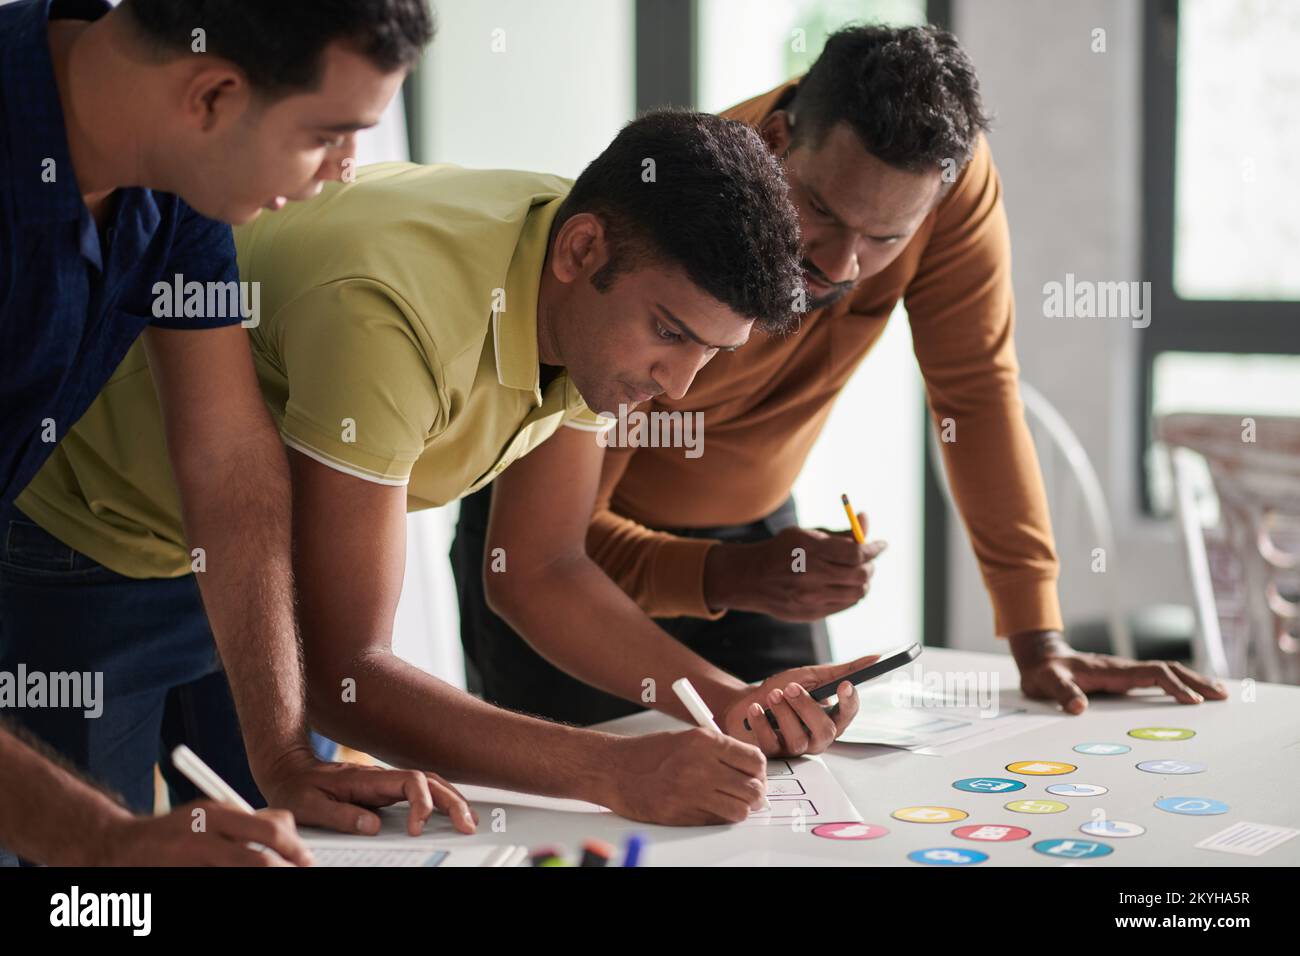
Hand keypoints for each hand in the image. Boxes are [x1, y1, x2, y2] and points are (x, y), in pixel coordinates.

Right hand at [91, 802, 307, 866]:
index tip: (304, 858)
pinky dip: (240, 885)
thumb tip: (286, 834)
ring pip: (244, 872)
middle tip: (298, 873)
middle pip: (259, 859)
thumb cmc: (171, 833)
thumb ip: (243, 821)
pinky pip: (221, 883)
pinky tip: (244, 885)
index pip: (270, 828)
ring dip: (266, 878)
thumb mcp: (208, 815)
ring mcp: (190, 859)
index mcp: (215, 812)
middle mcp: (203, 835)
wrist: (115, 846)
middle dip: (286, 870)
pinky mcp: (183, 876)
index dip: (293, 847)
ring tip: (277, 879)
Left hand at [257, 746, 477, 836]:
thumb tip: (373, 826)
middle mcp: (382, 778)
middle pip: (431, 781)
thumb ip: (340, 815)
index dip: (422, 803)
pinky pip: (422, 791)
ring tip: (469, 821)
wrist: (289, 769)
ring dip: (452, 799)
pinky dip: (441, 801)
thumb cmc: (297, 787)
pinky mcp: (386, 791)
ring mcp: (386, 783)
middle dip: (453, 801)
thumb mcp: (309, 806)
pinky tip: (450, 813)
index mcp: (367, 779)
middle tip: (468, 825)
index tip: (416, 830)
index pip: (410, 782)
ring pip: (431, 784)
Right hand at [602, 728, 766, 824]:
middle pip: (752, 788)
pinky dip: (720, 817)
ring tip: (730, 801)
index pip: (755, 760)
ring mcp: (693, 793)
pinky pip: (718, 821)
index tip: (756, 774)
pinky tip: (710, 807)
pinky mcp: (684, 814)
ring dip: (740, 808)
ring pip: (740, 810)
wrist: (615, 770)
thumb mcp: (688, 738)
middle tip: (749, 792)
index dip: (759, 770)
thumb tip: (751, 769)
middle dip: (755, 792)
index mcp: (705, 741)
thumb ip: (720, 751)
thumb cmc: (649, 753)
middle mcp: (702, 766)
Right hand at [703, 514, 885, 619]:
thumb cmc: (783, 551)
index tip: (881, 545)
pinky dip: (852, 594)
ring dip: (864, 582)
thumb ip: (839, 532)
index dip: (874, 548)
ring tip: (858, 573)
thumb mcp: (807, 534)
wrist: (750, 578)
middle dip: (871, 566)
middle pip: (860, 575)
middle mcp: (811, 575)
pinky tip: (845, 585)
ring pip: (857, 593)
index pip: (856, 552)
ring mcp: (811, 598)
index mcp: (810, 549)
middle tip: (869, 560)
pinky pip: (845, 605)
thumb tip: (866, 521)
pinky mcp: (811, 614)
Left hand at [719, 655, 875, 755]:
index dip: (849, 701)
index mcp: (831, 718)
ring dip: (783, 712)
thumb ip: (841, 671)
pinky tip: (757, 708)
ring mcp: (795, 749)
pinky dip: (762, 722)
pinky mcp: (773, 755)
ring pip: (798, 738)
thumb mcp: (810, 676)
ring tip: (772, 694)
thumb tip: (875, 657)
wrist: (744, 703)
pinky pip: (771, 743)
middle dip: (807, 707)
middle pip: (825, 731)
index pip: (849, 713)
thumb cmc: (781, 690)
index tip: (845, 685)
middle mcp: (817, 738)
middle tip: (791, 687)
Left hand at [1010, 631, 1228, 713]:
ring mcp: (1126, 672)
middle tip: (1223, 696)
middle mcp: (1124, 668)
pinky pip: (1158, 678)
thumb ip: (1061, 693)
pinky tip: (1190, 694)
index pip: (1153, 673)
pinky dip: (1179, 684)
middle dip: (1196, 682)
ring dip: (1193, 681)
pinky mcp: (1124, 678)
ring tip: (1219, 694)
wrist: (1041, 658)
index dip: (1174, 686)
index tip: (1193, 702)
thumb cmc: (1045, 672)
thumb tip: (1077, 708)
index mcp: (1112, 669)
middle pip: (1169, 669)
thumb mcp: (1048, 682)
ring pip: (1167, 672)